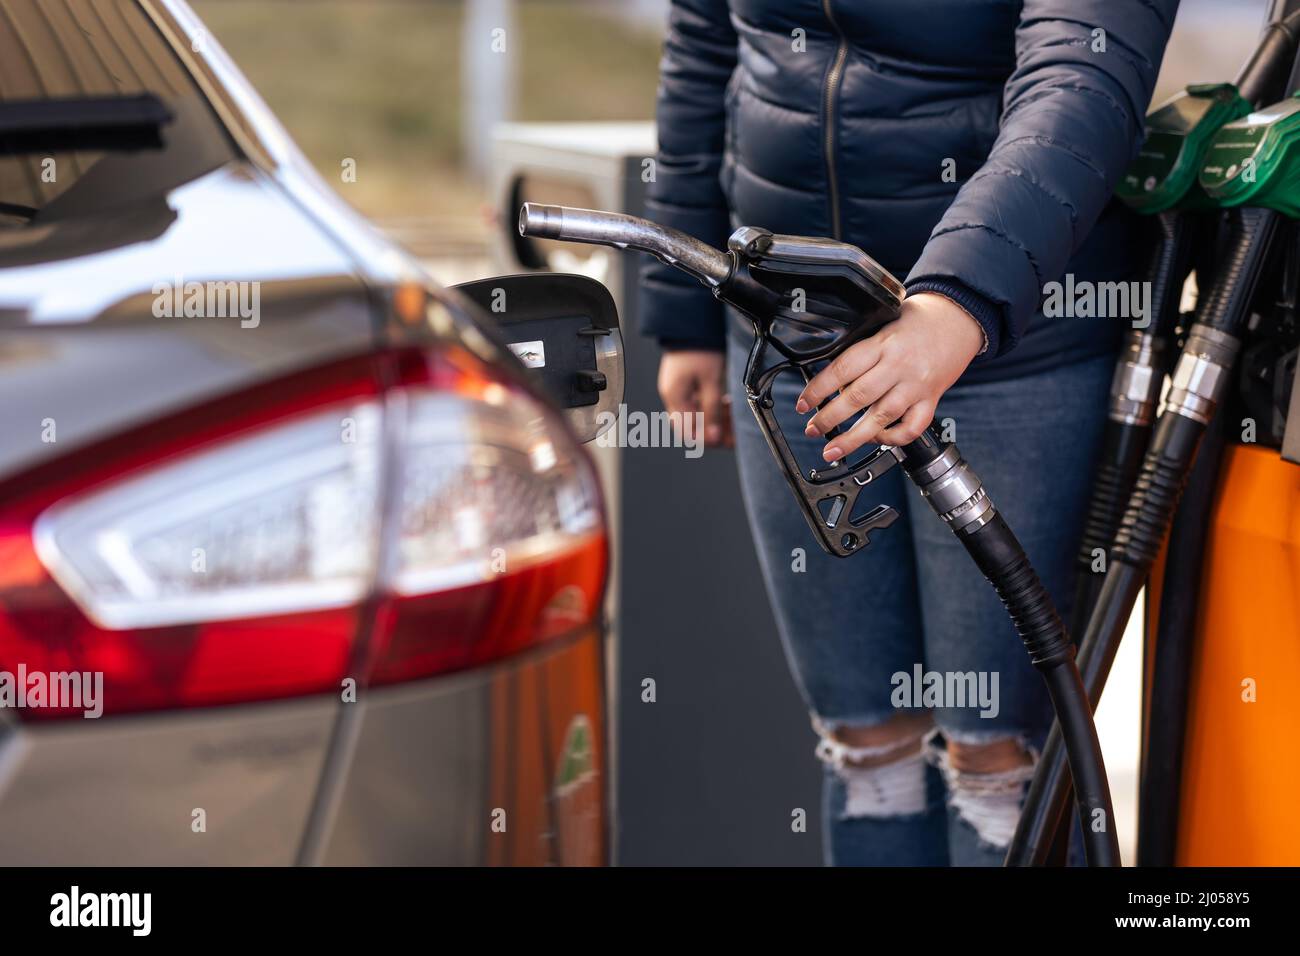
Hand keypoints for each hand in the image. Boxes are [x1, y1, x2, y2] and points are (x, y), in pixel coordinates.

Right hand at [658, 349, 733, 447]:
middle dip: (714, 431)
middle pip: (692, 426)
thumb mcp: (711, 381)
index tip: (728, 440)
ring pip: (696, 416)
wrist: (693, 324)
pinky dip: (712, 408)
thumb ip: (712, 410)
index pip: (688, 432)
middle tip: (735, 433)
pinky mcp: (684, 383)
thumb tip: (713, 437)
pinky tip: (726, 405)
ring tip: (734, 418)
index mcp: (675, 397)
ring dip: (715, 419)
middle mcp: (672, 396)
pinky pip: (697, 404)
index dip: (708, 440)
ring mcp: (677, 390)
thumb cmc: (701, 348)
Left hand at [796, 292, 983, 459]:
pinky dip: (892, 438)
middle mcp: (899, 366)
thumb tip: (833, 378)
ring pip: (881, 417)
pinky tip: (877, 439)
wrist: (961, 318)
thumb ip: (863, 348)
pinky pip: (911, 427)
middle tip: (812, 429)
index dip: (818, 389)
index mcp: (884, 343)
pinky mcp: (932, 400)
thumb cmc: (920, 320)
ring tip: (833, 449)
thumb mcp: (885, 322)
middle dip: (829, 418)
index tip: (803, 403)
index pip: (843, 369)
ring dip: (853, 438)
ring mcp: (916, 386)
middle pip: (858, 397)